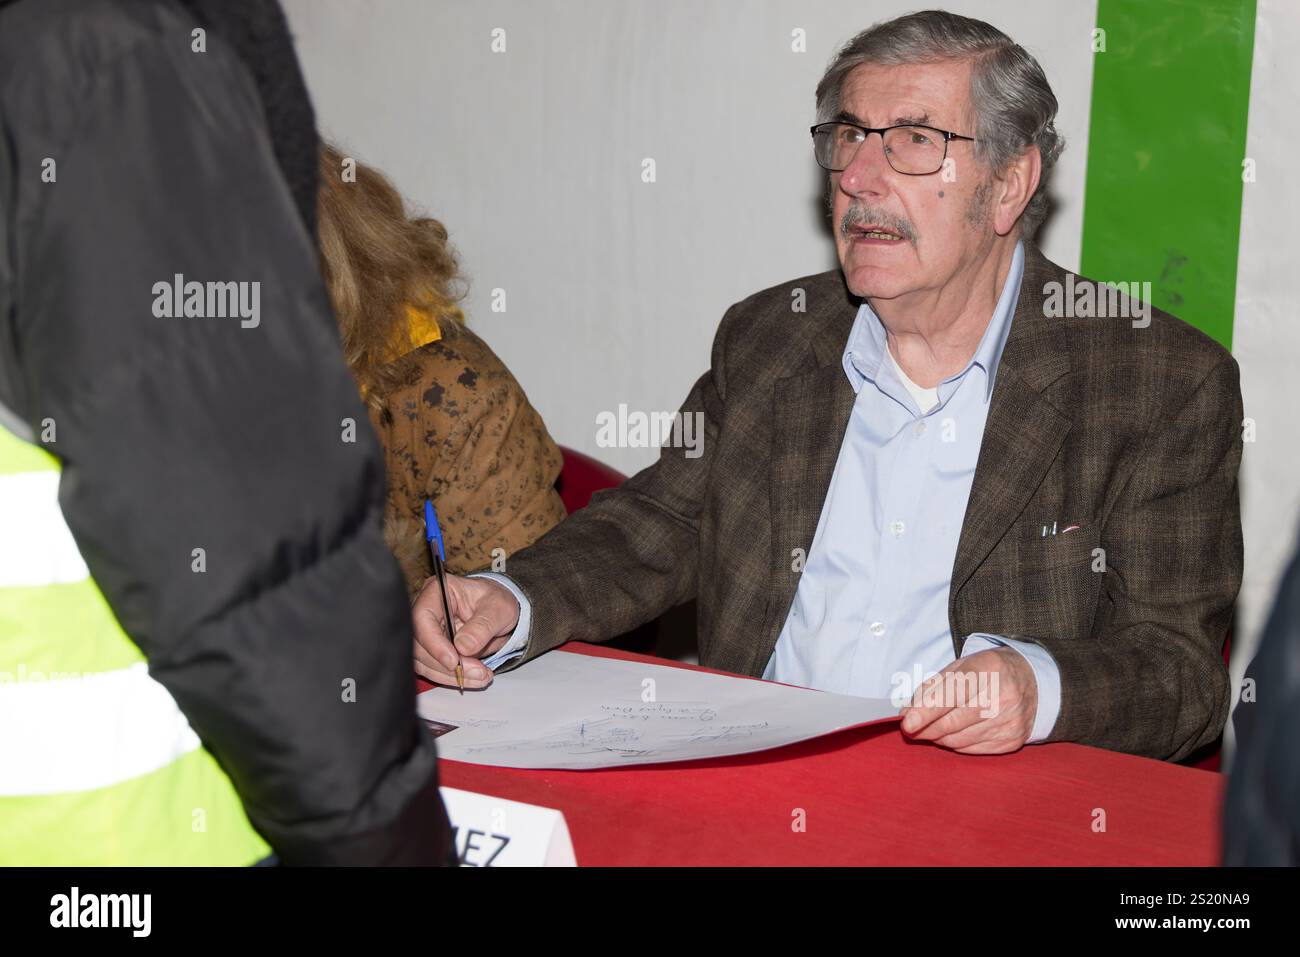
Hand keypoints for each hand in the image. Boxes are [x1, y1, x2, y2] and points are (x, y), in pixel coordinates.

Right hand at [411, 574, 521, 688]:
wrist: (498, 612)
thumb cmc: (495, 602)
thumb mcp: (499, 608)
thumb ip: (483, 626)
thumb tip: (464, 647)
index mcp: (437, 591)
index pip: (422, 618)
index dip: (434, 643)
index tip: (454, 661)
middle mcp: (426, 611)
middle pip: (419, 643)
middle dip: (446, 664)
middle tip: (477, 672)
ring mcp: (426, 632)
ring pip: (423, 661)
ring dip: (449, 675)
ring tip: (480, 676)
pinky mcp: (431, 650)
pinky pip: (432, 669)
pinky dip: (451, 678)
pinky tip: (473, 677)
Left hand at [898, 647, 1037, 753]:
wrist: (1034, 682)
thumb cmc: (988, 672)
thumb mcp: (961, 666)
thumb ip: (932, 687)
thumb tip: (907, 712)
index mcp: (987, 669)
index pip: (952, 694)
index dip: (927, 711)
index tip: (907, 722)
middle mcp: (1002, 696)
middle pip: (953, 721)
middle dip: (926, 727)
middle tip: (910, 728)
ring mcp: (1010, 721)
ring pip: (960, 738)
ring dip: (938, 736)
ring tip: (930, 728)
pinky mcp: (1012, 740)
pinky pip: (972, 748)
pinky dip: (955, 743)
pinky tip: (951, 734)